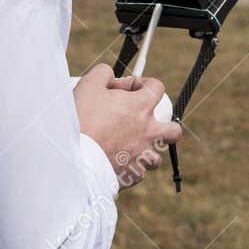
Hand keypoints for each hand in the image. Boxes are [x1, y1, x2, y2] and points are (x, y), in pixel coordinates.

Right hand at [73, 64, 182, 187]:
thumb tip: (111, 76)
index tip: (129, 89)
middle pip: (173, 130)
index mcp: (141, 107)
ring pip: (157, 156)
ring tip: (129, 147)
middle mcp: (148, 132)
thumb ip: (104, 73)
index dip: (144, 84)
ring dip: (146, 150)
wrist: (74, 157)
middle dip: (165, 125)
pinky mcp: (133, 175)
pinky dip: (130, 168)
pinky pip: (138, 173)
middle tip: (145, 124)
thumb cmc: (82, 120)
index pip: (158, 88)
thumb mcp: (89, 85)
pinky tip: (116, 163)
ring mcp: (143, 156)